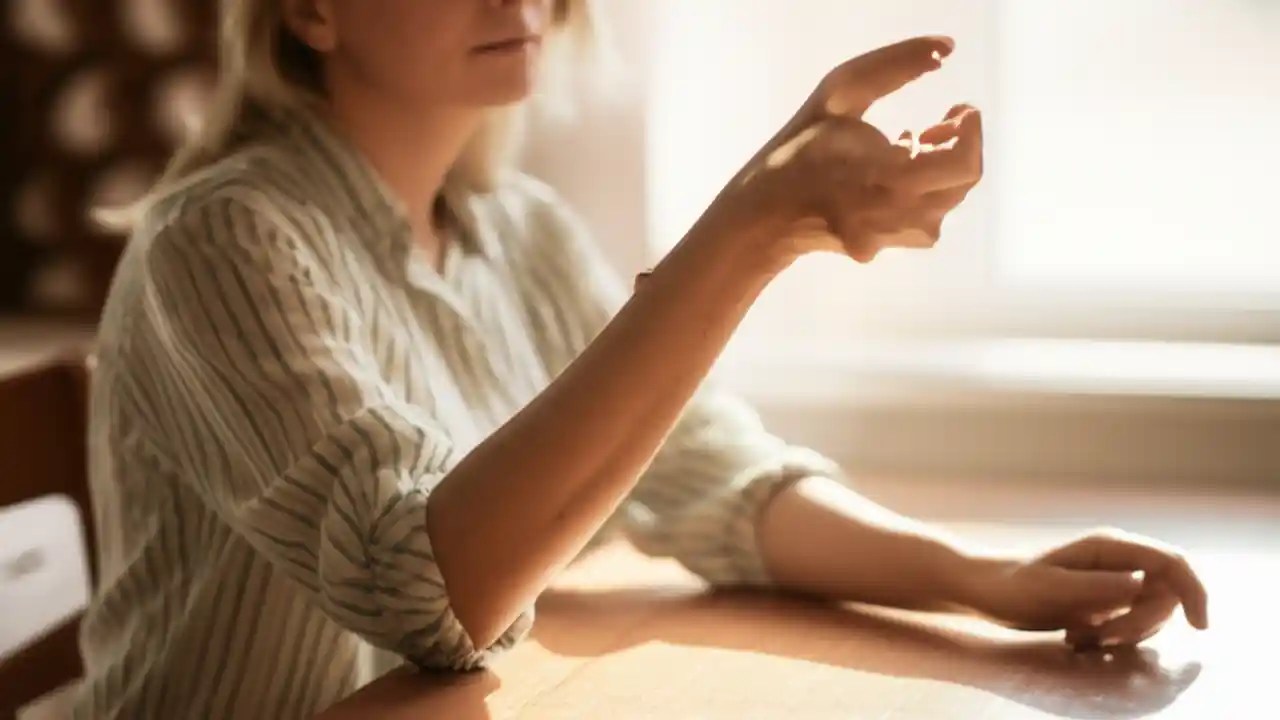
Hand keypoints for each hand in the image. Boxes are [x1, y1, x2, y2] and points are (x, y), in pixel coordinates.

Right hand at [698, 35, 983, 269]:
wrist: (765, 215)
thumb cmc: (798, 152)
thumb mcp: (838, 93)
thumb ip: (893, 66)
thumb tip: (946, 48)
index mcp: (889, 180)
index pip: (964, 164)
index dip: (972, 132)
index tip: (959, 108)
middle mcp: (898, 217)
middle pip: (962, 182)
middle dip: (958, 145)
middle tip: (934, 126)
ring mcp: (893, 238)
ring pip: (946, 200)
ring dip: (937, 167)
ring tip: (908, 147)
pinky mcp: (886, 248)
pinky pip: (925, 218)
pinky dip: (921, 191)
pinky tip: (892, 175)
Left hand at [961, 528, 1209, 648]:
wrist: (986, 592)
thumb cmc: (1014, 586)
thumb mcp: (1054, 589)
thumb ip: (1098, 586)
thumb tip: (1142, 583)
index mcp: (1111, 548)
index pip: (1172, 563)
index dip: (1194, 591)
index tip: (1200, 626)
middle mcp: (1119, 562)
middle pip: (1164, 596)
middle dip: (1140, 625)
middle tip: (1100, 638)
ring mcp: (1113, 582)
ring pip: (1148, 615)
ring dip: (1122, 635)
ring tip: (1081, 637)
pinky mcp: (1105, 601)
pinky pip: (1128, 626)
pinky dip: (1109, 639)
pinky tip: (1076, 638)